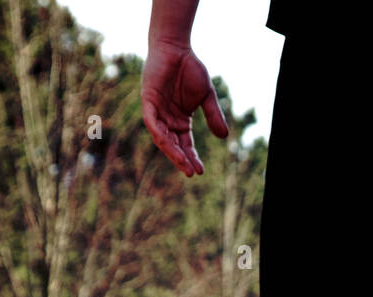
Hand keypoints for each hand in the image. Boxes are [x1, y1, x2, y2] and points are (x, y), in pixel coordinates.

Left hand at [142, 38, 228, 176]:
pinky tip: (167, 144)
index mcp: (180, 122)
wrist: (176, 47)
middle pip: (173, 146)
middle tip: (191, 172)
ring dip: (171, 151)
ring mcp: (156, 112)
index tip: (200, 171)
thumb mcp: (206, 96)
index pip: (185, 145)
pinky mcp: (148, 101)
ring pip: (162, 138)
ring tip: (182, 163)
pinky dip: (159, 134)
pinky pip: (151, 122)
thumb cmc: (190, 68)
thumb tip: (224, 137)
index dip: (192, 158)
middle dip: (182, 160)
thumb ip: (213, 116)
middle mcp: (167, 120)